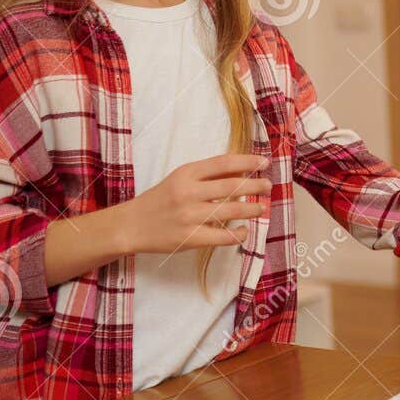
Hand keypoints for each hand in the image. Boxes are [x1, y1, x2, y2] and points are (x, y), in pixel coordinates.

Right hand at [118, 153, 270, 254]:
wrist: (130, 226)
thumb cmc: (159, 200)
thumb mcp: (180, 179)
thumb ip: (207, 175)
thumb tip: (242, 169)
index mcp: (186, 173)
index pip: (224, 163)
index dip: (248, 161)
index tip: (265, 162)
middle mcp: (188, 192)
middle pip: (232, 186)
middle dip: (256, 185)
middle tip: (268, 186)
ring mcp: (189, 216)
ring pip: (231, 210)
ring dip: (252, 208)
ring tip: (261, 207)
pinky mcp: (190, 238)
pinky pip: (223, 236)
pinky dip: (239, 234)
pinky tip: (244, 230)